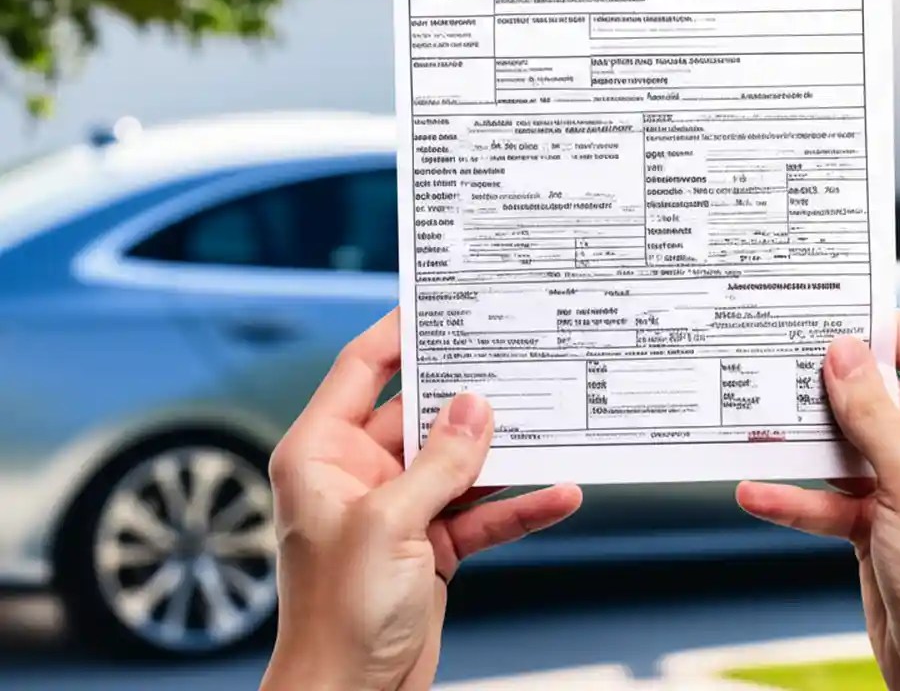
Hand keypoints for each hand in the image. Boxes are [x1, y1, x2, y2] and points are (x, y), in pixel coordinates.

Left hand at [260, 309, 582, 690]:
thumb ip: (439, 464)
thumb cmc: (338, 616)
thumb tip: (475, 408)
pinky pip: (481, 513)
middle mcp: (358, 475)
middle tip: (516, 358)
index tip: (439, 303)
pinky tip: (558, 494)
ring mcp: (399, 510)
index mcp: (321, 454)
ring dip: (503, 452)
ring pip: (459, 463)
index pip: (360, 370)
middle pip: (421, 415)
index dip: (397, 332)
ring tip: (553, 422)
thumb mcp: (390, 526)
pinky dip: (517, 506)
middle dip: (469, 395)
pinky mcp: (431, 546)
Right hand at [737, 314, 899, 690]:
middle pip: (877, 398)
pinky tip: (757, 492)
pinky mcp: (878, 523)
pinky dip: (798, 497)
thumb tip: (842, 352)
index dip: (874, 331)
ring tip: (753, 423)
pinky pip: (832, 497)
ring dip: (804, 445)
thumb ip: (871, 414)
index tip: (823, 311)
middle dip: (826, 389)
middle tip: (774, 362)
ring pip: (847, 447)